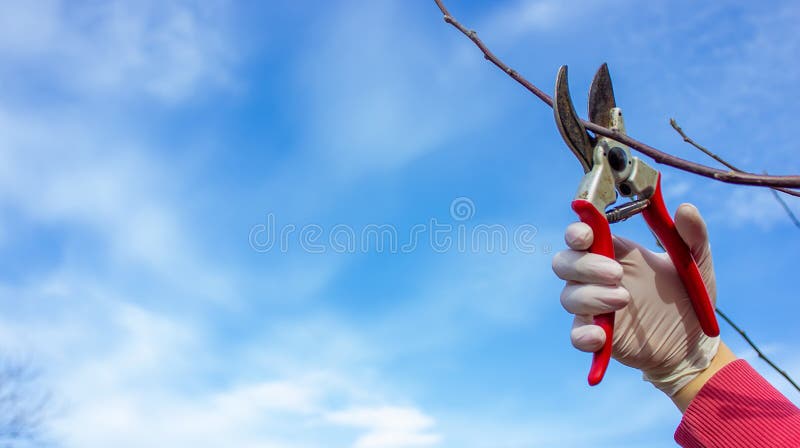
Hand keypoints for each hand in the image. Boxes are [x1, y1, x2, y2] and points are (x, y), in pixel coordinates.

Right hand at [552, 203, 719, 396]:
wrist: (693, 344)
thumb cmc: (688, 298)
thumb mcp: (697, 263)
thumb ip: (694, 235)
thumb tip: (685, 209)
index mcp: (615, 252)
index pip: (581, 235)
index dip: (576, 233)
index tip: (586, 235)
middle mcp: (597, 278)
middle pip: (564, 263)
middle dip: (583, 265)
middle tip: (616, 273)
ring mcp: (595, 307)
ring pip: (568, 297)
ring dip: (591, 296)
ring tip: (623, 299)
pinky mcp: (598, 335)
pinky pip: (576, 334)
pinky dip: (583, 335)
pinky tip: (601, 336)